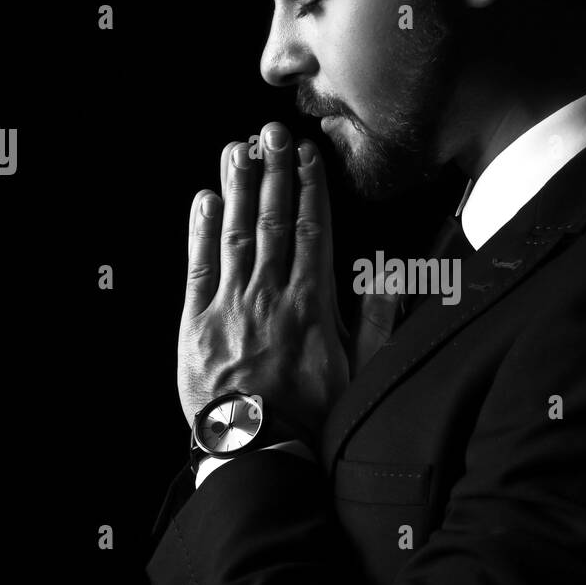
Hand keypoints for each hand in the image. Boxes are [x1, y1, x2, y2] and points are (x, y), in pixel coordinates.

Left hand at [178, 123, 348, 451]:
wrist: (259, 451)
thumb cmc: (311, 417)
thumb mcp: (360, 371)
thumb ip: (375, 320)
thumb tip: (388, 275)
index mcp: (311, 303)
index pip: (312, 230)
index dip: (309, 188)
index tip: (306, 156)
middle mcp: (270, 295)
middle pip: (273, 220)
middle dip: (273, 172)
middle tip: (270, 133)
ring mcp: (231, 306)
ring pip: (236, 234)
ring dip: (238, 188)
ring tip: (238, 150)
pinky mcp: (197, 323)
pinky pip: (199, 267)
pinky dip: (202, 231)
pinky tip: (206, 200)